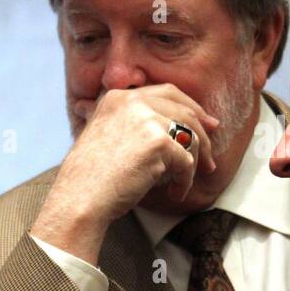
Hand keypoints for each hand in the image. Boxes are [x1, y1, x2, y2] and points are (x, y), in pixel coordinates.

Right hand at [31, 85, 219, 261]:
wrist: (79, 197)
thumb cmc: (87, 178)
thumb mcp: (100, 136)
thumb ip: (125, 124)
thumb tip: (163, 127)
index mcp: (118, 97)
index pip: (166, 93)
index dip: (190, 107)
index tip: (204, 121)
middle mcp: (133, 102)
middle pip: (185, 111)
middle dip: (203, 130)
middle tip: (211, 150)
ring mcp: (147, 120)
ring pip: (190, 135)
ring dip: (196, 159)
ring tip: (189, 179)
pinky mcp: (159, 142)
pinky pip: (186, 162)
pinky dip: (185, 181)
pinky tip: (176, 192)